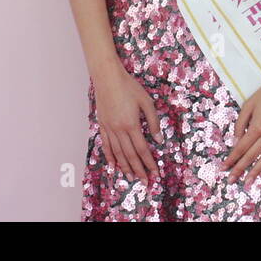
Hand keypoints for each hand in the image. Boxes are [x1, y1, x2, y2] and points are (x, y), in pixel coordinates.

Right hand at [92, 68, 162, 184]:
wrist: (107, 77)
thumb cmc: (129, 87)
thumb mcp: (146, 102)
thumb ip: (153, 121)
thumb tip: (159, 139)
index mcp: (132, 124)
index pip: (142, 149)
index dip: (149, 163)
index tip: (155, 173)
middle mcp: (119, 130)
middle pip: (130, 155)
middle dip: (138, 170)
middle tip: (145, 183)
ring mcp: (109, 128)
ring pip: (117, 153)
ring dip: (125, 167)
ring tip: (130, 178)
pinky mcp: (102, 125)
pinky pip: (106, 145)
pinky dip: (110, 157)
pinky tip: (113, 166)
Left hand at [223, 73, 260, 187]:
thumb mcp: (249, 105)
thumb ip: (241, 123)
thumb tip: (236, 140)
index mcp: (257, 126)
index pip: (241, 147)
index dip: (232, 159)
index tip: (224, 168)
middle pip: (252, 156)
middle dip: (240, 169)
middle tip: (232, 181)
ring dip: (257, 171)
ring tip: (248, 182)